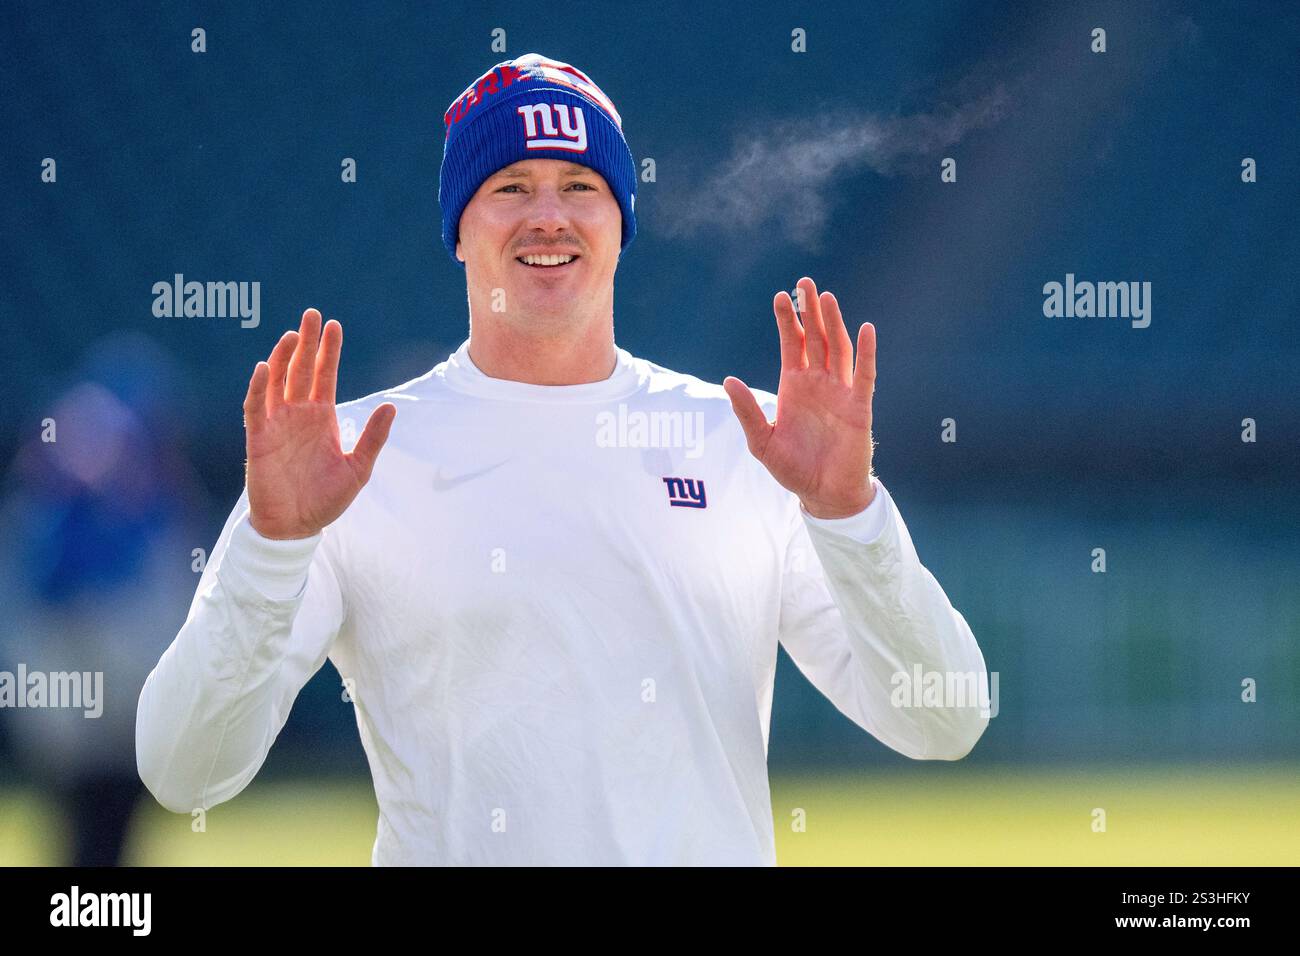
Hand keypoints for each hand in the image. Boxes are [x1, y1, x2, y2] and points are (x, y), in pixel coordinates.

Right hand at [243, 308, 396, 539]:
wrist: (297, 527)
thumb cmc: (326, 499)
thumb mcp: (358, 467)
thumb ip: (373, 437)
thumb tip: (392, 406)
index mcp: (322, 418)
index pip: (325, 375)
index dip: (329, 351)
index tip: (334, 324)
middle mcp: (298, 415)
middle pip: (301, 369)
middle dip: (307, 342)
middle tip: (311, 313)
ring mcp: (277, 424)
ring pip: (277, 382)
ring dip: (283, 357)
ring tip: (293, 334)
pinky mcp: (259, 439)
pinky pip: (256, 408)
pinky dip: (259, 387)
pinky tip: (264, 367)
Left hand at [724, 277, 875, 519]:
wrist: (823, 495)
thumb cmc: (793, 469)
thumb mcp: (762, 441)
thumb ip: (748, 411)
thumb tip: (728, 380)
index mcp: (794, 386)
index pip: (791, 344)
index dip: (787, 320)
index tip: (779, 296)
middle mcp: (818, 383)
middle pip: (816, 338)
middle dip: (810, 310)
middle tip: (805, 282)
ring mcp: (840, 392)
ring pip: (839, 349)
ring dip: (834, 323)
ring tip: (827, 297)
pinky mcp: (859, 407)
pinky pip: (864, 375)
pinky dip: (866, 352)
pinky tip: (865, 329)